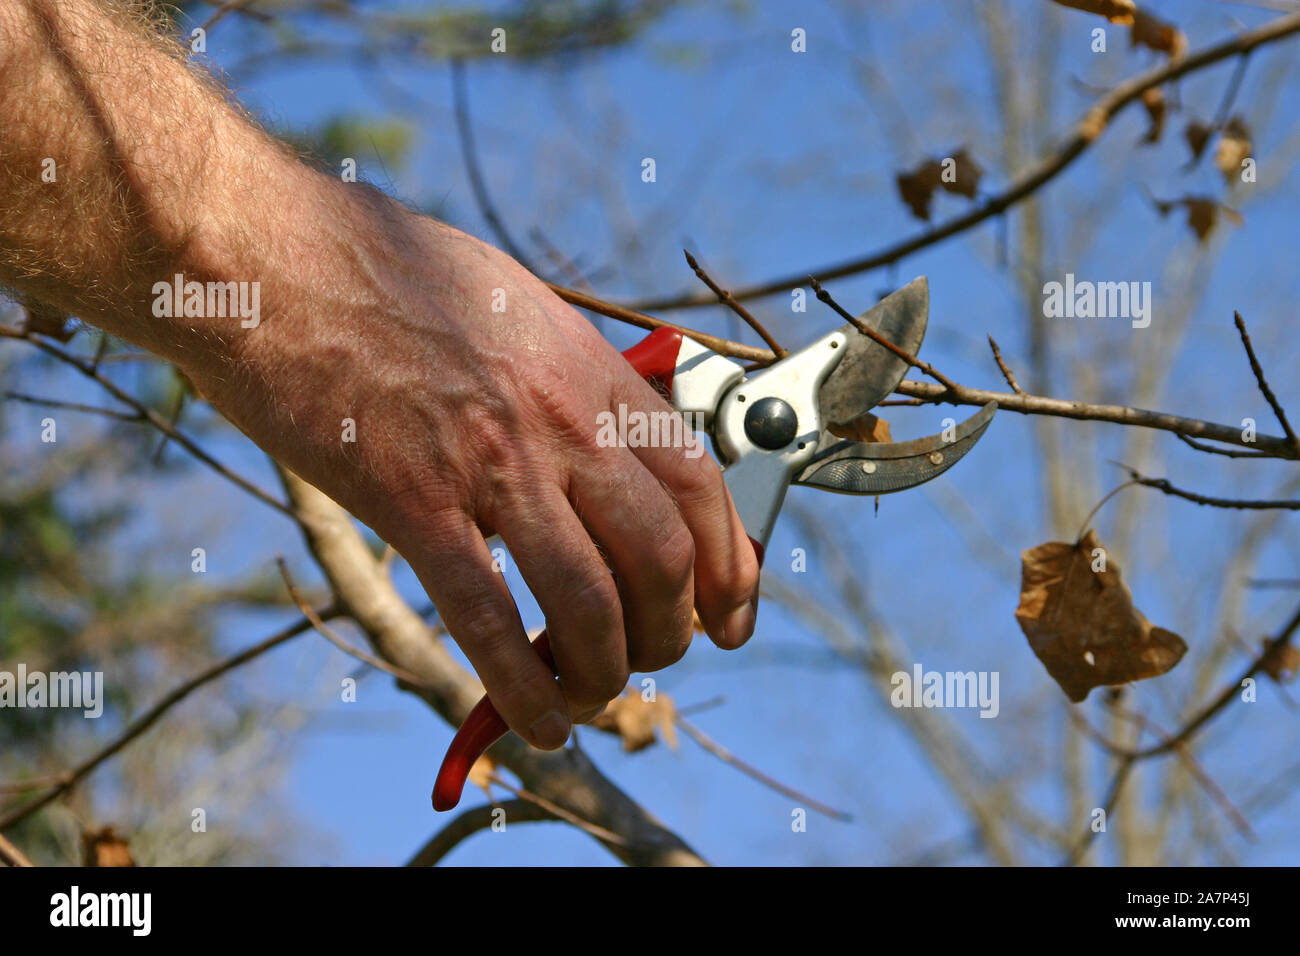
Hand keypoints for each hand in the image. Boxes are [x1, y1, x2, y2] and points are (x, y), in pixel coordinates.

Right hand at [189, 182, 760, 748]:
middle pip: (662, 558)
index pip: (700, 485)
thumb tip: (604, 441)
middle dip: (672, 630)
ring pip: (590, 604)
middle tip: (652, 656)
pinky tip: (537, 723)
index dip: (730, 565)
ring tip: (588, 694)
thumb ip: (566, 377)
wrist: (269, 255)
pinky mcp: (411, 502)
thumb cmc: (383, 271)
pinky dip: (520, 693)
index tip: (733, 614)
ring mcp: (490, 463)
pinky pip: (487, 622)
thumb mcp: (513, 306)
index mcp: (589, 370)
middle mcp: (560, 420)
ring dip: (603, 672)